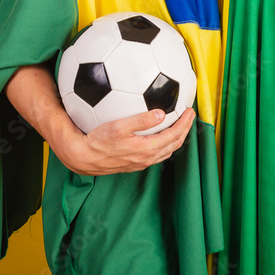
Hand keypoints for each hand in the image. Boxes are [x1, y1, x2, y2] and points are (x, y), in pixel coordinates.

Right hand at [57, 107, 195, 175]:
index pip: (174, 136)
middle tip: (189, 115)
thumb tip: (161, 113)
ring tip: (180, 124)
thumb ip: (141, 120)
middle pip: (174, 144)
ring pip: (166, 151)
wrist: (84, 158)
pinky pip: (157, 154)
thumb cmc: (98, 141)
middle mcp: (147, 158)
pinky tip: (160, 134)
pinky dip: (165, 143)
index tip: (190, 111)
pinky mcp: (135, 163)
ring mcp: (141, 162)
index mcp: (147, 149)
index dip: (185, 123)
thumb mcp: (119, 126)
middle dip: (185, 130)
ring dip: (176, 138)